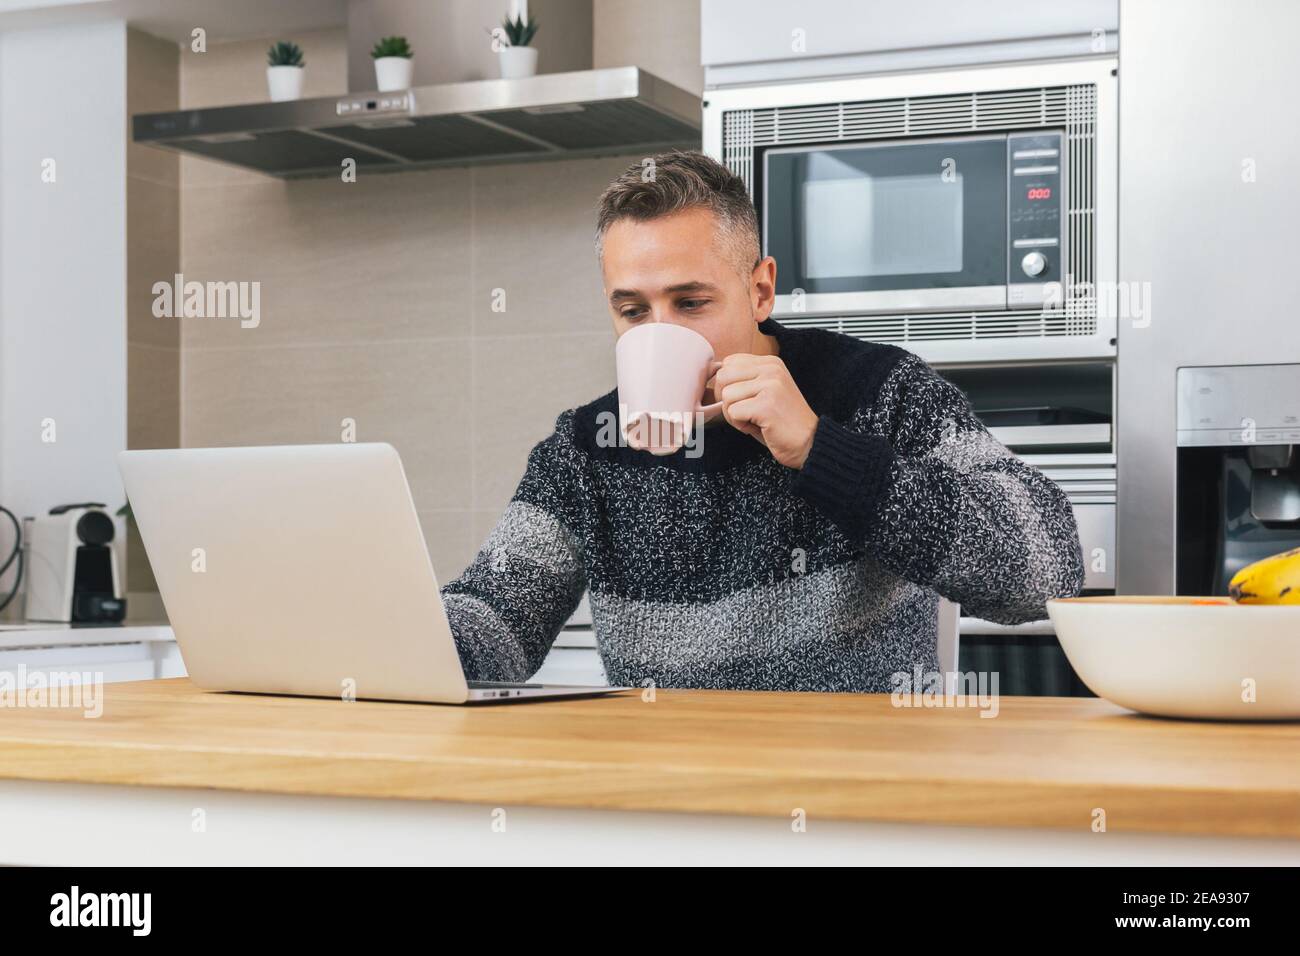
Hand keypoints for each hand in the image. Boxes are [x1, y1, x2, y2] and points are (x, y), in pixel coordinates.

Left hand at [711, 353, 819, 468]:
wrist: (809, 443)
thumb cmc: (782, 422)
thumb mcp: (764, 392)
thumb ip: (744, 380)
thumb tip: (713, 376)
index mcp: (770, 363)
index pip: (729, 363)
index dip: (729, 386)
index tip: (747, 400)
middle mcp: (771, 369)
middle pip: (723, 377)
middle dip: (728, 400)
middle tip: (747, 413)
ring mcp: (770, 385)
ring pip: (726, 396)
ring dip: (734, 415)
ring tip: (755, 420)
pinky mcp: (766, 404)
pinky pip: (733, 412)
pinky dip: (740, 425)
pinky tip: (759, 427)